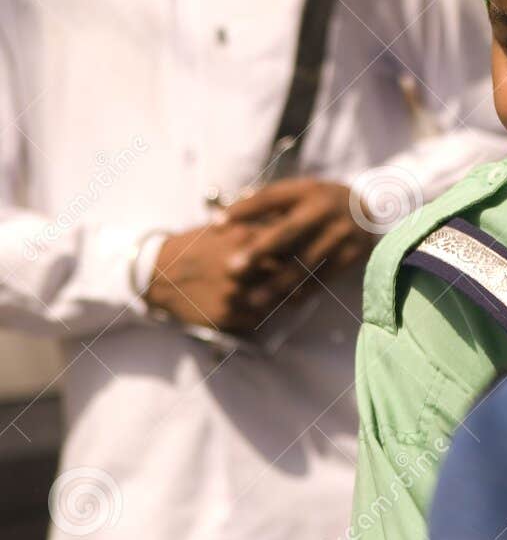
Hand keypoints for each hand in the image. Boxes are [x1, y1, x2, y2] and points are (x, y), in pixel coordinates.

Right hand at [146, 221, 308, 333]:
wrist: (160, 273)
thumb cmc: (197, 246)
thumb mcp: (225, 228)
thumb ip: (257, 226)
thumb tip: (293, 222)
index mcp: (244, 238)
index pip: (289, 244)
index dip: (304, 249)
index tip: (313, 252)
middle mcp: (242, 266)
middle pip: (287, 274)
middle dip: (299, 277)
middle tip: (309, 279)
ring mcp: (235, 292)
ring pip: (276, 299)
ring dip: (285, 298)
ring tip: (292, 296)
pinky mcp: (226, 314)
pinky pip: (257, 318)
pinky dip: (263, 314)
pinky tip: (264, 308)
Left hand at [222, 178, 375, 284]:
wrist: (371, 213)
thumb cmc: (319, 204)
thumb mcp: (298, 195)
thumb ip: (264, 207)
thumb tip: (219, 223)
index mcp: (307, 190)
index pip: (271, 197)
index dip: (244, 209)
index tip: (216, 225)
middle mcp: (325, 209)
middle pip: (289, 231)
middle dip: (260, 251)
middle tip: (232, 268)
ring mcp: (341, 233)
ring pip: (305, 262)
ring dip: (277, 283)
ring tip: (252, 299)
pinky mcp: (353, 254)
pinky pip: (323, 278)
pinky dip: (301, 292)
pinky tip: (282, 304)